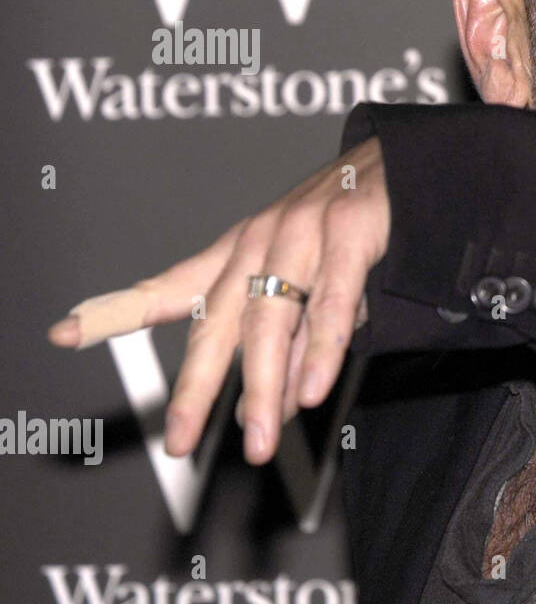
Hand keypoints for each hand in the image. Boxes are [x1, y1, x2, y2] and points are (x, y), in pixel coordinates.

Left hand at [46, 137, 390, 464]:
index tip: (61, 334)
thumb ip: (286, 346)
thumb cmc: (354, 221)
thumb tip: (270, 409)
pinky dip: (322, 348)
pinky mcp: (351, 233)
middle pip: (217, 323)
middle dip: (195, 388)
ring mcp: (303, 234)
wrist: (406, 162)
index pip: (171, 286)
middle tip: (181, 442)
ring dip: (264, 386)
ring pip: (272, 321)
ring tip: (259, 439)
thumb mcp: (309, 281)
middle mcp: (261, 240)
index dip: (116, 311)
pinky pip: (332, 300)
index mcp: (241, 250)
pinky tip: (313, 389)